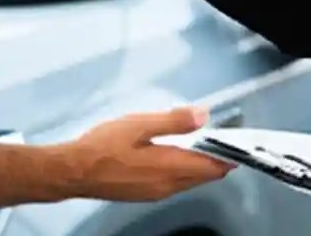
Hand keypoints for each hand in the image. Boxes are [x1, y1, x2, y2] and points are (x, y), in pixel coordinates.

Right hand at [64, 106, 235, 201]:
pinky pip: (175, 184)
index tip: (236, 144)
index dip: (227, 156)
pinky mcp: (145, 194)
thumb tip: (203, 115)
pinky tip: (174, 158)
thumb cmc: (103, 146)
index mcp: (170, 167)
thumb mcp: (139, 124)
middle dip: (216, 161)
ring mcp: (156, 193)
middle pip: (203, 177)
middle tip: (221, 143)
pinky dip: (183, 172)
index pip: (211, 167)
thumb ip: (174, 121)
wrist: (74, 172)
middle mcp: (167, 185)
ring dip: (199, 167)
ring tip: (201, 147)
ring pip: (189, 182)